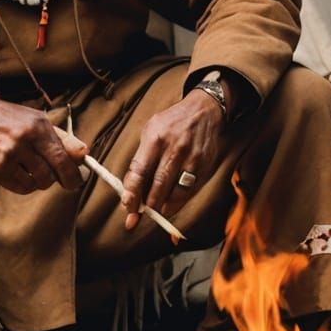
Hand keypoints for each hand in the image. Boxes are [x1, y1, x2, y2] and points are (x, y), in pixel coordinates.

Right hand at [0, 78, 85, 193]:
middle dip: (56, 179)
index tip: (76, 182)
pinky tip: (17, 172)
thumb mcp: (32, 118)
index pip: (63, 157)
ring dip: (37, 181)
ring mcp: (8, 155)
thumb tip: (84, 153)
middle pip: (51, 174)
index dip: (73, 174)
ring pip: (36, 183)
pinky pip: (19, 187)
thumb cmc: (1, 115)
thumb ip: (60, 137)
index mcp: (37, 125)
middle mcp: (24, 140)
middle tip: (53, 177)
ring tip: (29, 168)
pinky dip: (23, 184)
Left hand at [120, 90, 222, 229]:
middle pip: (158, 185)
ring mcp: (191, 158)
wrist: (203, 111)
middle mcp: (173, 148)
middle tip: (136, 218)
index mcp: (155, 138)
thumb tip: (132, 189)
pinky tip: (169, 206)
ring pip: (175, 191)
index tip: (127, 206)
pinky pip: (189, 191)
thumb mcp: (150, 131)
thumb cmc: (171, 123)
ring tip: (153, 213)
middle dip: (146, 206)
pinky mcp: (203, 165)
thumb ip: (141, 158)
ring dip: (162, 207)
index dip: (132, 191)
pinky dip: (177, 202)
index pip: (140, 170)